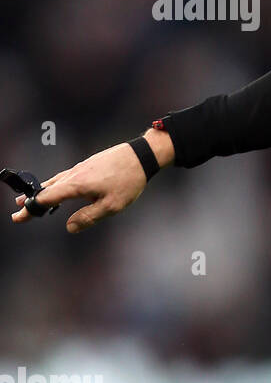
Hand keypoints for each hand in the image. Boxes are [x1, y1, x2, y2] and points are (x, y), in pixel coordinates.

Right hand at [10, 142, 150, 233]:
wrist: (141, 154)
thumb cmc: (129, 180)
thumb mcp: (112, 205)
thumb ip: (89, 217)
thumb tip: (69, 227)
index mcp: (76, 185)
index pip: (46, 198)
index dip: (32, 209)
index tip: (19, 217)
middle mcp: (73, 174)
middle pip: (46, 189)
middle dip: (31, 202)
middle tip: (17, 213)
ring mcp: (79, 168)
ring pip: (55, 182)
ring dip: (41, 192)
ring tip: (29, 201)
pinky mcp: (87, 165)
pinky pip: (64, 177)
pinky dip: (54, 185)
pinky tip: (56, 189)